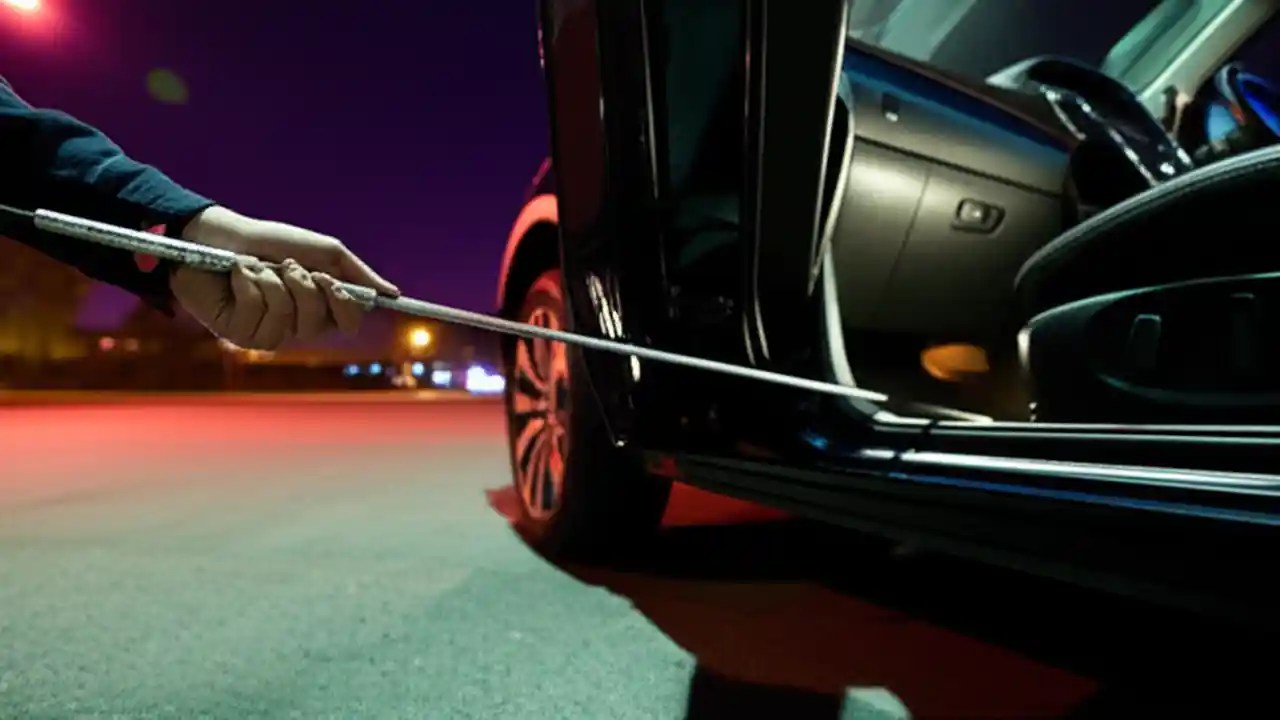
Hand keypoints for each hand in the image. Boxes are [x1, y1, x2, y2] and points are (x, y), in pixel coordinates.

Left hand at [169, 206, 398, 349]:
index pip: (348, 324)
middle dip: (304, 286)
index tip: (330, 281)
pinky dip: (249, 282)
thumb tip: (393, 294)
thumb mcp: (320, 251)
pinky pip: (258, 310)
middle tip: (287, 264)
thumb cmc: (268, 242)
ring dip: (274, 281)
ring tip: (258, 266)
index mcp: (319, 308)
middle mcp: (296, 327)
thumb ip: (356, 273)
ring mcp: (267, 333)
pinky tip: (237, 275)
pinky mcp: (237, 334)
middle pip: (318, 324)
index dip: (343, 305)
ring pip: (288, 318)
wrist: (217, 234)